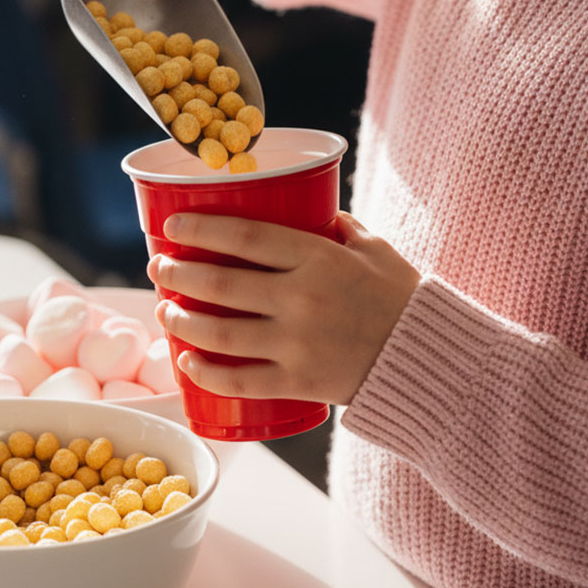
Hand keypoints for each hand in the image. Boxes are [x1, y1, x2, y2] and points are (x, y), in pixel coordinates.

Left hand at [146, 211, 419, 405]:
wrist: (429, 358)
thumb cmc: (401, 297)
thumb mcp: (373, 247)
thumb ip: (338, 227)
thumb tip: (310, 205)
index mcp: (318, 258)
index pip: (246, 235)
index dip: (203, 228)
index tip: (174, 227)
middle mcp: (302, 298)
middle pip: (221, 282)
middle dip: (179, 273)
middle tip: (158, 268)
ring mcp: (297, 343)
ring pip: (221, 332)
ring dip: (182, 321)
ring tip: (164, 311)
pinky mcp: (298, 382)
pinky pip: (241, 380)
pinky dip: (207, 373)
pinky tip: (186, 362)